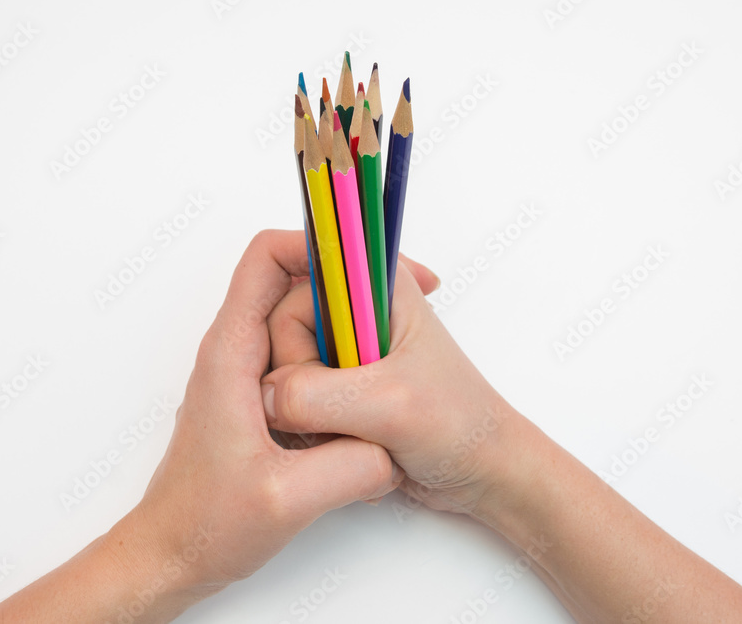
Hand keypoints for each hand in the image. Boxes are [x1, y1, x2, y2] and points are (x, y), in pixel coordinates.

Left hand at [108, 231, 404, 606]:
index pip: (269, 256)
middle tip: (388, 339)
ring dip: (348, 342)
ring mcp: (253, 374)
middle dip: (348, 302)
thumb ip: (350, 467)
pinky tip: (363, 412)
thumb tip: (393, 446)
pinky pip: (310, 362)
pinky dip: (342, 370)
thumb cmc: (206, 524)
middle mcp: (239, 351)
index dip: (322, 246)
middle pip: (299, 287)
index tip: (370, 269)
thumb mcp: (288, 500)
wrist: (173, 555)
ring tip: (378, 383)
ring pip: (309, 326)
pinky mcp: (267, 398)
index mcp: (232, 352)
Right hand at [261, 244, 523, 517]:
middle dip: (297, 378)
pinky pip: (292, 399)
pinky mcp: (336, 387)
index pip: (298, 271)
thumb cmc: (459, 425)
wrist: (480, 470)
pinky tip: (342, 443)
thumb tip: (262, 397)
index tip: (309, 368)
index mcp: (375, 286)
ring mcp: (343, 351)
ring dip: (302, 410)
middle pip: (280, 326)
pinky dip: (307, 426)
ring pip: (281, 369)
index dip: (291, 316)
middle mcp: (354, 311)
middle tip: (337, 412)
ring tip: (348, 432)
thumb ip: (317, 395)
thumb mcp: (388, 406)